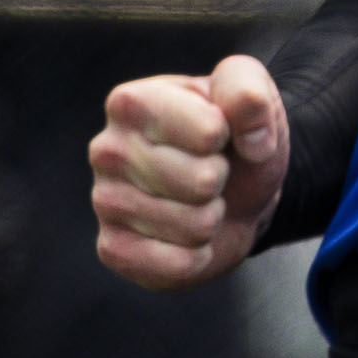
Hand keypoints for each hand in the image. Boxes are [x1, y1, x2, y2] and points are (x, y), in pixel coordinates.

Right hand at [90, 54, 286, 289]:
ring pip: (195, 227)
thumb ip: (249, 91)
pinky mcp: (113, 249)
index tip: (216, 134)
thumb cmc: (232, 139)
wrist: (232, 191)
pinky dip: (197, 257)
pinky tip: (183, 237)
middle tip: (208, 174)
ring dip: (211, 219)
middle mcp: (106, 150)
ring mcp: (105, 202)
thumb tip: (252, 139)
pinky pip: (177, 265)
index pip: (210, 132)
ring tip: (196, 202)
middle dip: (220, 182)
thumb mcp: (249, 95)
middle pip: (202, 182)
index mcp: (132, 103)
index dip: (228, 137)